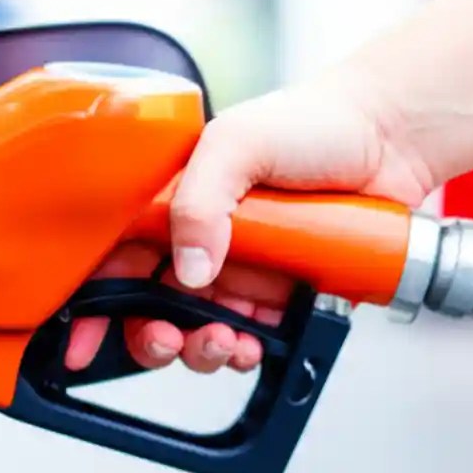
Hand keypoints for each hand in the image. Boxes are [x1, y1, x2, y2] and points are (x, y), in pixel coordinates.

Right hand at [65, 80, 433, 372]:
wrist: (392, 139)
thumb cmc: (314, 122)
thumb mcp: (238, 144)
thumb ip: (201, 202)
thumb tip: (188, 272)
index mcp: (174, 199)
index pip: (114, 257)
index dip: (92, 304)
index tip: (80, 342)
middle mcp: (203, 236)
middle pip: (151, 307)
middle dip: (151, 337)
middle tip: (169, 342)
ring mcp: (243, 267)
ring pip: (200, 329)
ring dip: (202, 349)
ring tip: (224, 342)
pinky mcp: (284, 291)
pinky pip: (253, 334)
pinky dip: (247, 348)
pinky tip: (255, 343)